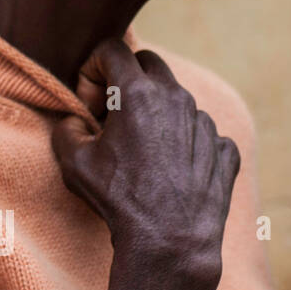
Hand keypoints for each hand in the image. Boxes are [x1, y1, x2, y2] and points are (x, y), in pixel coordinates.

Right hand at [51, 38, 239, 282]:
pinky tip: (168, 166)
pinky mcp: (224, 148)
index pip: (112, 48)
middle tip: (111, 114)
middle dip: (125, 78)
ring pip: (176, 97)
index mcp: (137, 93)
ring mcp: (205, 122)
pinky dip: (182, 138)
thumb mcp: (72, 161)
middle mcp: (176, 98)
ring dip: (154, 110)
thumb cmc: (118, 198)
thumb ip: (66, 127)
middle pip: (148, 62)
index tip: (88, 100)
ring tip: (139, 147)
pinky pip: (201, 129)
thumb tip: (75, 121)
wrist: (170, 241)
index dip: (92, 68)